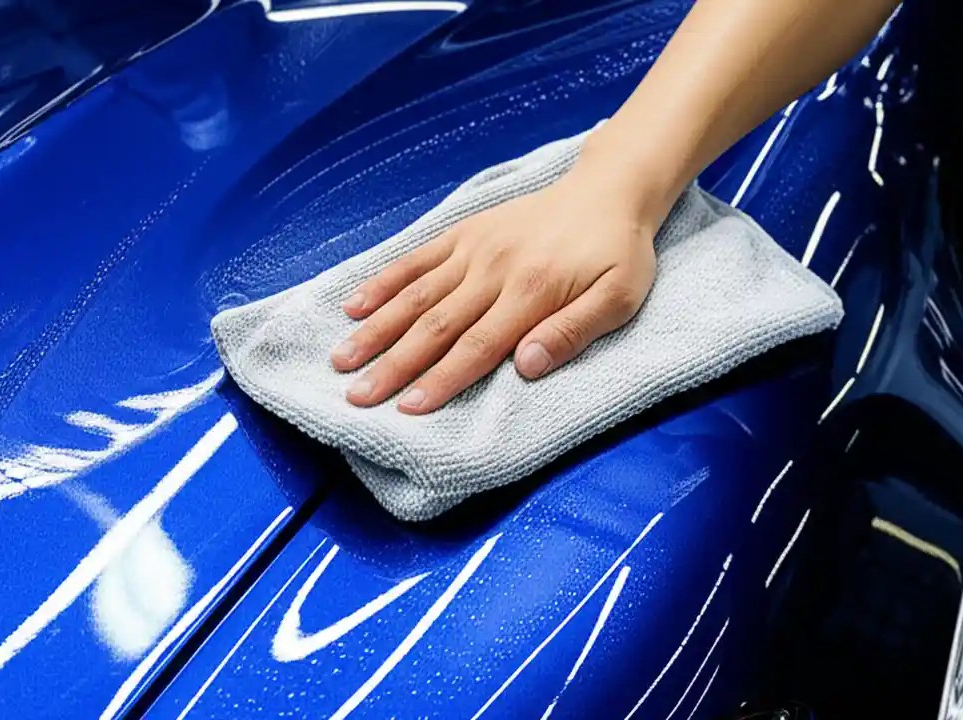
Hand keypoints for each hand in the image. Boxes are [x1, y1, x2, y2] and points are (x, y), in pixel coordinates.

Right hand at [329, 159, 662, 413]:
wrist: (607, 190)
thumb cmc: (617, 253)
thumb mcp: (619, 297)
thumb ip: (574, 331)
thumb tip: (527, 364)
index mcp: (532, 292)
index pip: (477, 346)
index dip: (441, 379)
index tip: (407, 408)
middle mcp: (494, 270)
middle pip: (436, 325)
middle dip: (394, 364)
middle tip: (357, 397)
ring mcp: (474, 249)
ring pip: (417, 295)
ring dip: (377, 329)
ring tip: (342, 359)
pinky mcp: (463, 233)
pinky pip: (417, 259)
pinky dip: (384, 282)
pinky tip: (354, 306)